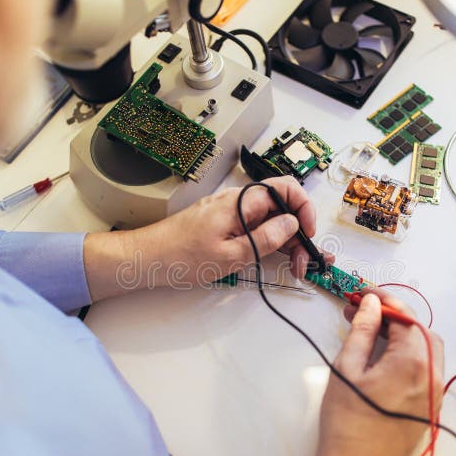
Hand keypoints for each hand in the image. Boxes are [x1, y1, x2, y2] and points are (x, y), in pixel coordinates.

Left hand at [83, 176, 331, 300]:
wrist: (146, 258)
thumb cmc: (180, 257)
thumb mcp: (230, 256)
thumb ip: (265, 239)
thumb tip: (291, 224)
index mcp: (239, 202)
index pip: (285, 189)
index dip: (303, 208)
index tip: (308, 233)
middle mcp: (237, 202)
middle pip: (281, 208)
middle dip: (298, 233)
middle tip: (302, 262)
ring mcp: (231, 212)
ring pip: (270, 219)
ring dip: (286, 241)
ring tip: (293, 266)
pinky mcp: (224, 224)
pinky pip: (255, 227)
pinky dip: (269, 242)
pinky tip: (275, 258)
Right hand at [313, 290, 444, 455]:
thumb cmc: (347, 423)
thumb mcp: (347, 369)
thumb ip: (362, 331)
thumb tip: (370, 305)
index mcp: (413, 362)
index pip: (404, 316)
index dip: (384, 299)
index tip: (363, 292)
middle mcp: (432, 376)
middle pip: (420, 331)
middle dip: (394, 315)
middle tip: (363, 310)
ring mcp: (434, 394)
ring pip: (427, 350)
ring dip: (403, 334)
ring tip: (371, 331)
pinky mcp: (430, 408)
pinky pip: (426, 370)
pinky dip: (409, 355)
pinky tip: (384, 355)